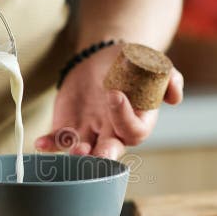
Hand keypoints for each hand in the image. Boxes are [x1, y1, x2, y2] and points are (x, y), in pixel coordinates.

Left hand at [35, 45, 182, 158]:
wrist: (104, 60)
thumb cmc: (132, 66)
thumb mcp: (153, 65)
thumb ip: (168, 79)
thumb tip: (175, 97)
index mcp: (136, 121)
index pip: (134, 130)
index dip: (124, 116)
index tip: (114, 94)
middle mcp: (113, 133)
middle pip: (109, 152)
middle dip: (102, 156)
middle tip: (93, 154)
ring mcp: (89, 133)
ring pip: (84, 151)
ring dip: (76, 153)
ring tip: (72, 149)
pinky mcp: (68, 128)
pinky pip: (59, 140)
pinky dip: (50, 143)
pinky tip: (41, 143)